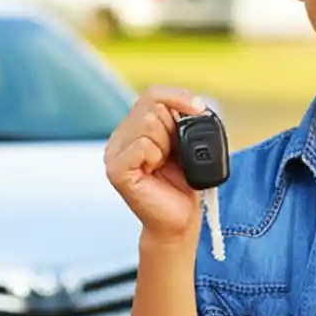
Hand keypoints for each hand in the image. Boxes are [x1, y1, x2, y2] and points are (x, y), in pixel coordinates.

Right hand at [104, 86, 207, 243]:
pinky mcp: (116, 170)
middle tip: (173, 155)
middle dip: (173, 129)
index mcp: (134, 128)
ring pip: (148, 123)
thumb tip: (193, 106)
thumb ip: (183, 120)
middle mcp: (120, 138)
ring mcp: (114, 154)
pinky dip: (156, 156)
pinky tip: (154, 171)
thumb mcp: (187, 143)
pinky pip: (142, 145)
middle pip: (152, 107)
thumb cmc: (183, 185)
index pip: (152, 94)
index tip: (201, 110)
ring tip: (163, 165)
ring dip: (166, 145)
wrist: (179, 221)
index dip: (179, 97)